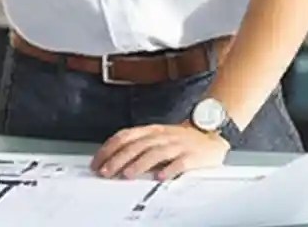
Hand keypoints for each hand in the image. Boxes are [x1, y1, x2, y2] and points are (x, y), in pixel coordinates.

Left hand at [91, 123, 229, 181]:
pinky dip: (169, 169)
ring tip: (127, 174)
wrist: (211, 133)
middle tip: (107, 172)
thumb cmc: (179, 139)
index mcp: (152, 130)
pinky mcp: (192, 155)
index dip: (109, 149)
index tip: (97, 162)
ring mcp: (178, 144)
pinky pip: (180, 162)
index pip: (126, 136)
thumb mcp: (156, 137)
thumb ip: (137, 145)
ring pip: (155, 152)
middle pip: (137, 145)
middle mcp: (163, 136)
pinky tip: (160, 177)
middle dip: (119, 159)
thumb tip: (111, 160)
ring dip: (139, 164)